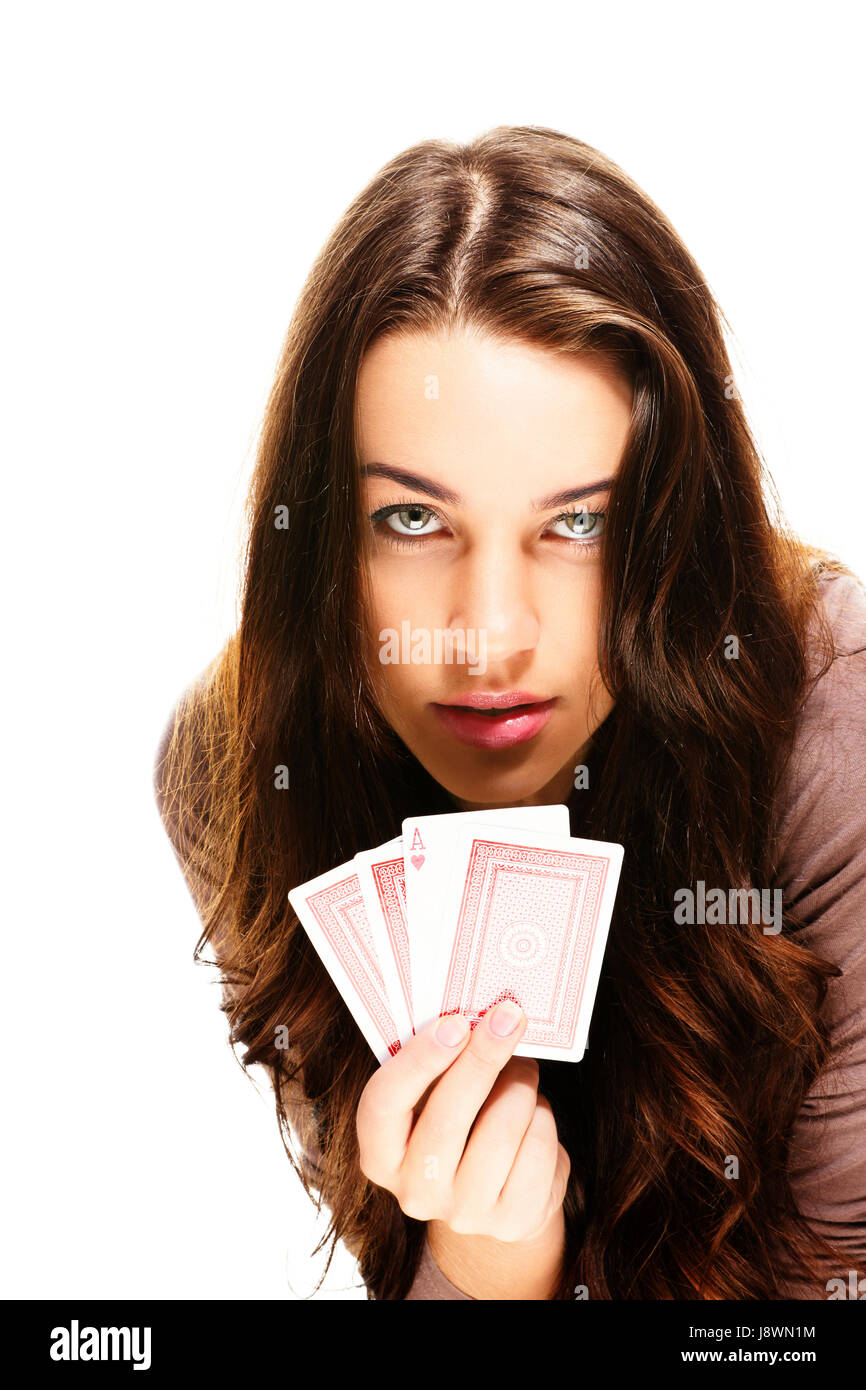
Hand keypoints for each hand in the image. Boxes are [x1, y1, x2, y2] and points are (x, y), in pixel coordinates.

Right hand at [356, 1001, 570, 1242]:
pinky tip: (533, 1114)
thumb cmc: (457, 1122)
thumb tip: (477, 1017)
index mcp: (380, 1155)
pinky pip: (538, 1149)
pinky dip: (542, 1117)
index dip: (418, 1061)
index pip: (384, 1106)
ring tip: (521, 1071)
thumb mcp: (432, 1095)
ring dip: (520, 1085)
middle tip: (507, 1017)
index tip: (455, 1023)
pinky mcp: (513, 1221)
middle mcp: (415, 1192)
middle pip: (446, 1118)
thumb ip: (438, 1061)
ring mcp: (464, 1213)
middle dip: (481, 1058)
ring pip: (501, 1129)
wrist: (496, 1191)